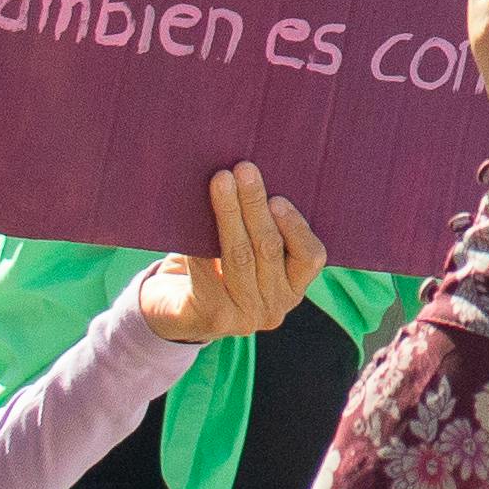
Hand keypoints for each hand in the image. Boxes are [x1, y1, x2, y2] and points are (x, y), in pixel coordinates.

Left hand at [135, 165, 324, 340]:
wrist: (178, 313)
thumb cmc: (219, 268)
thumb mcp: (249, 251)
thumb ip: (259, 226)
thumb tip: (251, 177)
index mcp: (294, 288)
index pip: (311, 257)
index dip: (296, 226)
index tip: (277, 198)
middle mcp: (275, 307)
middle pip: (269, 249)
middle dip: (255, 205)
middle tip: (244, 169)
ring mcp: (245, 317)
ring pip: (240, 257)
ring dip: (230, 213)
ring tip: (221, 181)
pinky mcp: (213, 318)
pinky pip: (207, 272)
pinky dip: (200, 243)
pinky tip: (191, 220)